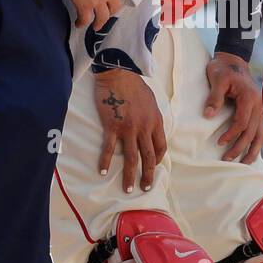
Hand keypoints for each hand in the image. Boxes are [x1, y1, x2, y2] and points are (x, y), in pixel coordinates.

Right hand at [62, 0, 132, 30]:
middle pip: (116, 6)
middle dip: (113, 10)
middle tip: (110, 12)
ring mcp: (98, 0)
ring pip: (103, 17)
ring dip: (100, 23)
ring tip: (97, 26)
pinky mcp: (84, 5)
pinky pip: (85, 18)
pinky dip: (82, 22)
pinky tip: (78, 24)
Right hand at [93, 69, 166, 193]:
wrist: (118, 74)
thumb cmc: (134, 85)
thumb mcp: (151, 101)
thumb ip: (152, 117)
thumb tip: (152, 129)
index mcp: (155, 121)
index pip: (160, 146)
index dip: (157, 159)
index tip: (153, 166)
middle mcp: (144, 128)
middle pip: (148, 157)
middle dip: (147, 175)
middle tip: (144, 188)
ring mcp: (128, 128)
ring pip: (131, 157)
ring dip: (129, 175)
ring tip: (127, 189)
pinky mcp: (112, 126)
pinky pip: (109, 148)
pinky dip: (105, 161)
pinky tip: (102, 171)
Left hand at [204, 53, 262, 163]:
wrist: (233, 60)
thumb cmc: (223, 68)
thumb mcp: (217, 79)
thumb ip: (214, 97)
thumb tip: (209, 115)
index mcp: (249, 97)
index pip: (242, 122)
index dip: (231, 134)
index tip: (219, 142)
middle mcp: (258, 105)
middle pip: (252, 132)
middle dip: (240, 147)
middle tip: (226, 158)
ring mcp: (259, 109)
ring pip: (260, 134)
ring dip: (252, 149)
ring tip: (244, 163)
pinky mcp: (257, 111)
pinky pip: (260, 130)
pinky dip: (257, 143)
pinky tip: (252, 152)